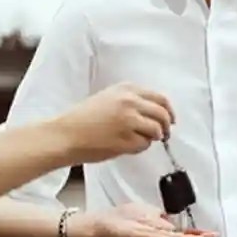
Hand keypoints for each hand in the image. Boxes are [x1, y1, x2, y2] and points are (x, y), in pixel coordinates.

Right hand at [54, 83, 174, 163]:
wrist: (66, 134)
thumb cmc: (82, 119)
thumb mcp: (108, 98)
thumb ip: (131, 100)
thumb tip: (153, 112)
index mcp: (127, 89)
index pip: (160, 98)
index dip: (168, 110)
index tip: (170, 118)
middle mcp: (131, 102)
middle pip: (163, 114)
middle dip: (166, 126)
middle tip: (164, 134)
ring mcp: (130, 120)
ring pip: (156, 130)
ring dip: (152, 138)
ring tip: (138, 141)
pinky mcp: (127, 139)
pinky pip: (144, 145)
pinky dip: (139, 148)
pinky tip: (125, 146)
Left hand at [70, 202, 217, 236]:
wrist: (97, 228)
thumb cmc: (116, 220)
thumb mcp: (141, 212)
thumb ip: (156, 215)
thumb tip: (169, 217)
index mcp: (156, 229)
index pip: (180, 231)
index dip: (196, 232)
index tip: (212, 234)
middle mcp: (154, 235)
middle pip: (180, 236)